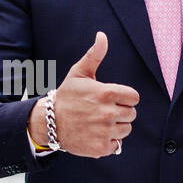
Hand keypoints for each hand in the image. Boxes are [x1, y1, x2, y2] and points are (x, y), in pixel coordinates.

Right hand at [27, 31, 137, 156]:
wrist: (49, 122)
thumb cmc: (66, 96)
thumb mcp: (79, 73)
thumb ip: (94, 55)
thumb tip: (102, 35)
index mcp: (107, 93)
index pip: (134, 98)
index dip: (124, 98)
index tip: (112, 100)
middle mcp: (108, 113)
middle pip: (132, 114)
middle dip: (120, 113)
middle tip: (103, 112)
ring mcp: (104, 131)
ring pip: (126, 130)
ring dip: (116, 128)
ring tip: (99, 123)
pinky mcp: (100, 147)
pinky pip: (116, 145)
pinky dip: (108, 142)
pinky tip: (95, 135)